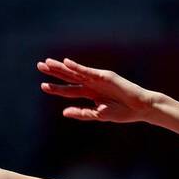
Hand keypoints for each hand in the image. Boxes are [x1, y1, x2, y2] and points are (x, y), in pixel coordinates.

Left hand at [38, 58, 158, 123]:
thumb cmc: (122, 113)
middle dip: (54, 72)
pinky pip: (88, 71)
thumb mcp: (99, 115)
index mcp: (90, 94)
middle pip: (69, 77)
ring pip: (75, 72)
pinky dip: (77, 67)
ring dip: (62, 67)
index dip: (56, 88)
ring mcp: (97, 79)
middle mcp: (91, 85)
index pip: (70, 90)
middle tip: (39, 66)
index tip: (43, 86)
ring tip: (48, 63)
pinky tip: (67, 63)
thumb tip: (64, 112)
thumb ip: (82, 113)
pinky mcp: (104, 76)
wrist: (139, 108)